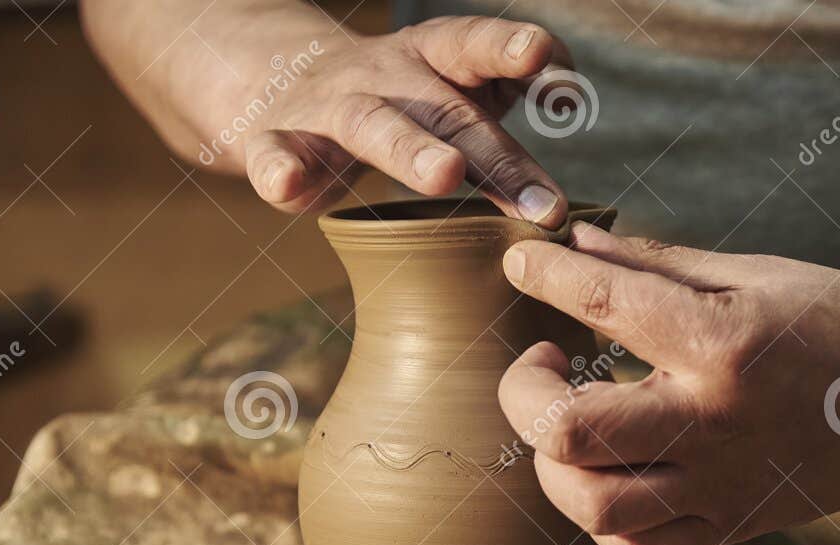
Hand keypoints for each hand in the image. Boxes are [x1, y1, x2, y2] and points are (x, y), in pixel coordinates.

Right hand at [238, 16, 570, 219]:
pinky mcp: (278, 143)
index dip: (516, 55)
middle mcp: (387, 77)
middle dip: (496, 153)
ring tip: (445, 175)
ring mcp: (329, 109)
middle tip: (540, 200)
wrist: (276, 81)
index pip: (479, 48)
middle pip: (447, 111)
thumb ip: (501, 115)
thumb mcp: (449, 92)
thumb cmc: (393, 102)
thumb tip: (564, 137)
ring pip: (372, 126)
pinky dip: (278, 171)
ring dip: (410, 149)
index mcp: (433, 59)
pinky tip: (286, 186)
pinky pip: (275, 155)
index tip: (556, 78)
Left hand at [498, 223, 839, 544]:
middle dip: (525, 393)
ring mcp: (722, 489)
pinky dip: (601, 515)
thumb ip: (661, 265)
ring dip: (556, 465)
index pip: (603, 305)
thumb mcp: (760, 274)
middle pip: (570, 433)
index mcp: (727, 347)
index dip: (545, 275)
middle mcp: (716, 427)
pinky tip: (610, 468)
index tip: (523, 262)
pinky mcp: (730, 527)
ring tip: (570, 421)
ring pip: (594, 507)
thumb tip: (577, 244)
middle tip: (542, 363)